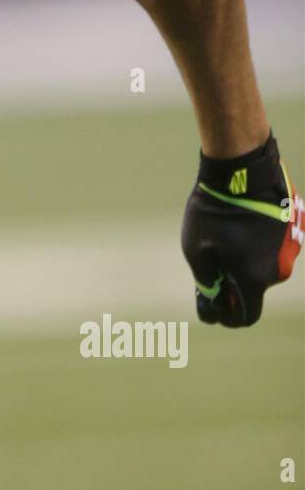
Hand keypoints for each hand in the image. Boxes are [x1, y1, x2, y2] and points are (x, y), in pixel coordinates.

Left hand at [181, 130, 302, 326]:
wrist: (242, 172)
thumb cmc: (214, 213)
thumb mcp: (196, 251)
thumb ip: (207, 282)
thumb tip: (214, 299)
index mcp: (256, 279)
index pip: (247, 317)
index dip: (228, 317)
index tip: (214, 306)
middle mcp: (278, 270)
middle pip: (254, 292)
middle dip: (233, 287)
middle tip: (213, 270)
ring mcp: (289, 251)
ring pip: (262, 269)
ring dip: (244, 265)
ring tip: (223, 243)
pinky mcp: (292, 233)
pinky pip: (270, 250)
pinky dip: (255, 248)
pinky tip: (239, 228)